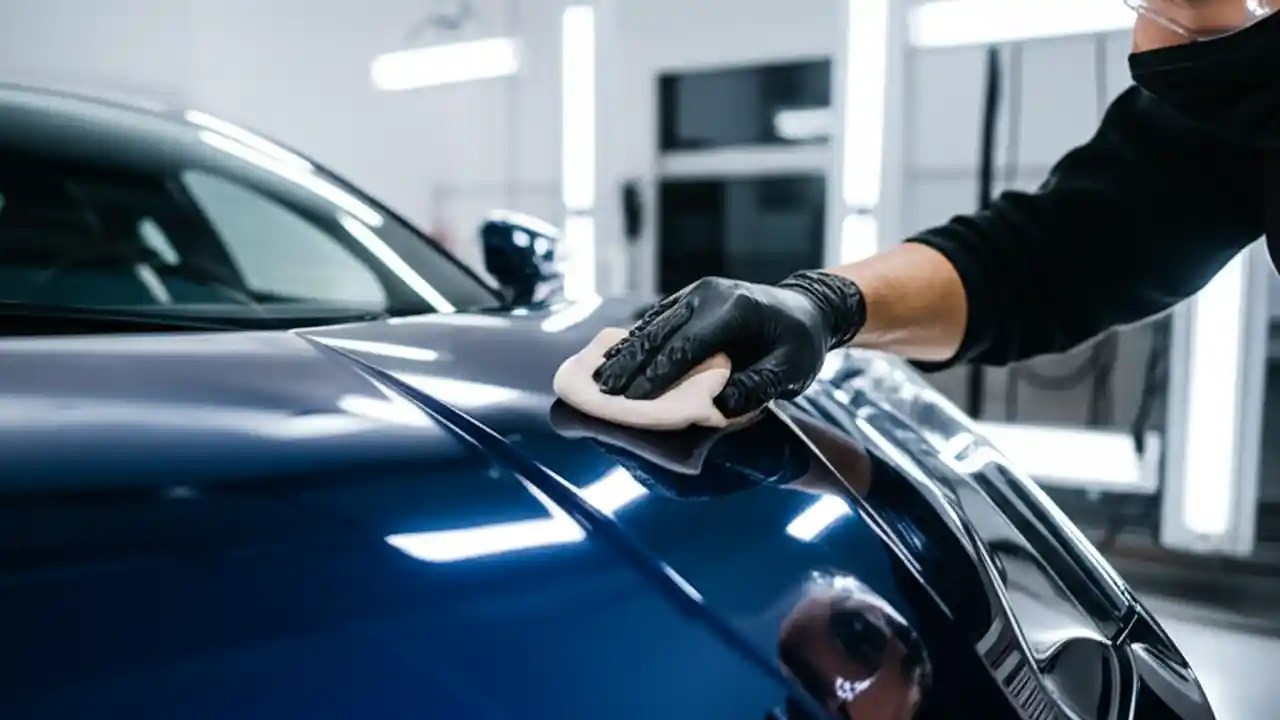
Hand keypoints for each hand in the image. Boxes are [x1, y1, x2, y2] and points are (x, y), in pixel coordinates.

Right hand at [593, 272, 864, 416]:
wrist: (808, 308)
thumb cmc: (801, 344)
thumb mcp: (792, 370)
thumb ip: (757, 388)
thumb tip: (716, 407)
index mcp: (734, 310)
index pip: (686, 345)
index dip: (658, 374)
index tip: (633, 399)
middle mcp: (709, 294)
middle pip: (660, 332)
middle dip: (630, 364)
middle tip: (603, 391)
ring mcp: (697, 292)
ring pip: (652, 323)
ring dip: (625, 351)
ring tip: (599, 376)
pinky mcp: (691, 297)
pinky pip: (657, 319)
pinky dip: (635, 338)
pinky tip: (614, 356)